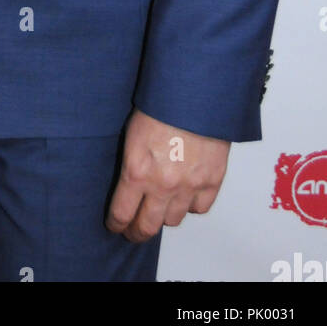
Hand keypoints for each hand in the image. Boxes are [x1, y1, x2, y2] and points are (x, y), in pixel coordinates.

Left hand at [106, 108, 229, 242]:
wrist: (194, 93)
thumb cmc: (160, 105)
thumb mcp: (132, 134)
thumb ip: (132, 164)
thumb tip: (129, 183)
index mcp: (137, 171)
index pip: (121, 213)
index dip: (116, 224)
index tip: (115, 225)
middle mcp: (162, 185)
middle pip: (147, 227)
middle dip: (137, 232)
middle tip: (133, 232)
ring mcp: (189, 186)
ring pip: (173, 220)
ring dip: (165, 216)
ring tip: (160, 208)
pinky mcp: (212, 181)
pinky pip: (200, 208)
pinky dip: (192, 205)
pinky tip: (186, 196)